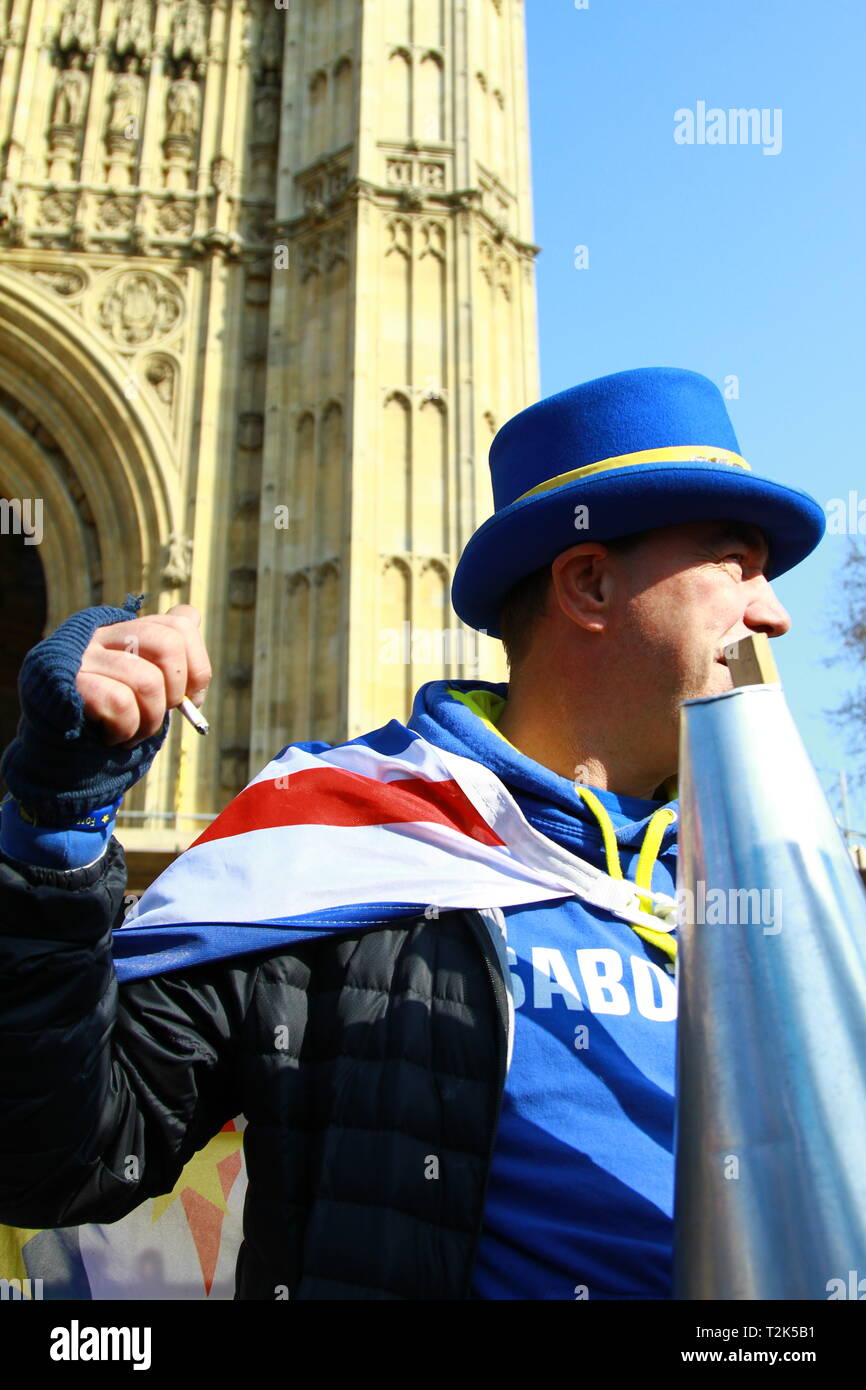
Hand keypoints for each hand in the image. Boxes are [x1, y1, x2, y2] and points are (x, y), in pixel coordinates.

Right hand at [75, 604, 211, 749]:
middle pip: (168, 643)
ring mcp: (84, 656)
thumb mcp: (142, 687)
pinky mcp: (70, 683)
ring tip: (134, 733)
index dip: (197, 666)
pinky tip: (112, 737)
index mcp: (127, 629)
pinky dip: (126, 729)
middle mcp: (104, 634)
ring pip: (148, 681)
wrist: (56, 746)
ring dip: (150, 721)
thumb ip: (168, 666)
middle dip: (176, 691)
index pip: (181, 624)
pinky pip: (121, 703)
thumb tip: (193, 663)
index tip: (192, 698)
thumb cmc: (109, 716)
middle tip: (161, 714)